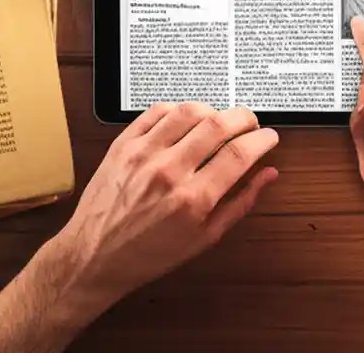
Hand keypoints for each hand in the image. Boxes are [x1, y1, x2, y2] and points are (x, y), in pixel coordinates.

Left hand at [47, 102, 279, 315]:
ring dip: (212, 110)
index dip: (262, 139)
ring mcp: (143, 155)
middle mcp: (168, 172)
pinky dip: (178, 109)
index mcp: (193, 200)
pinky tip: (186, 120)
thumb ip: (241, 203)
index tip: (268, 136)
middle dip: (243, 117)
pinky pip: (156, 112)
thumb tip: (268, 175)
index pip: (239, 155)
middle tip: (250, 122)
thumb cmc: (149, 253)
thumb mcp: (204, 238)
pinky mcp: (123, 145)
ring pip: (188, 112)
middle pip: (217, 125)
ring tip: (219, 120)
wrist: (94, 255)